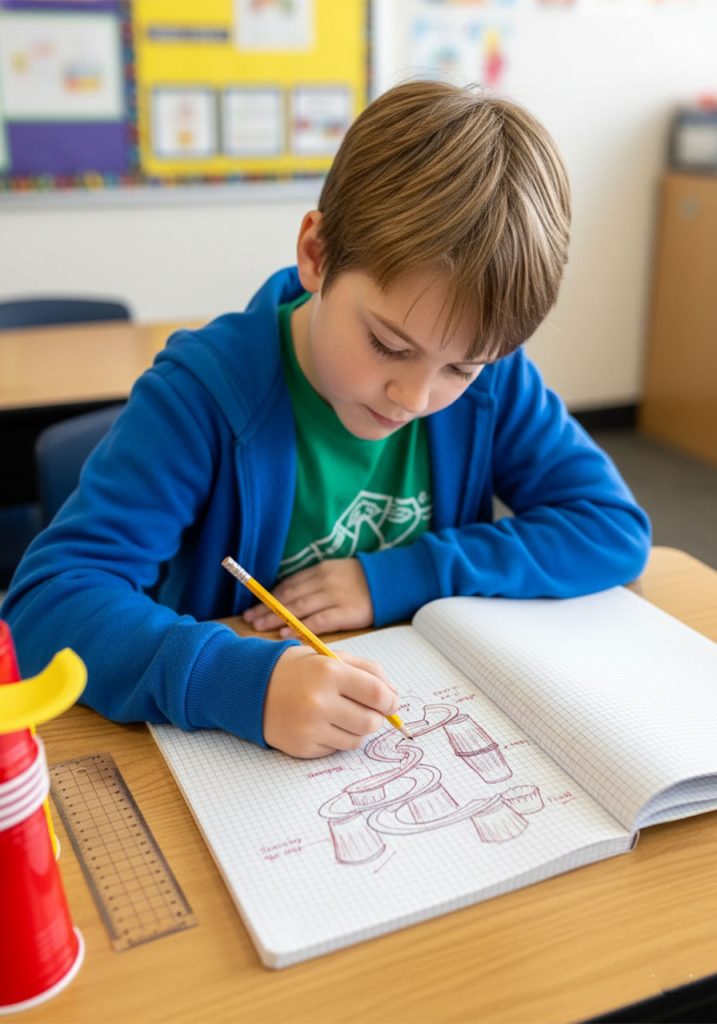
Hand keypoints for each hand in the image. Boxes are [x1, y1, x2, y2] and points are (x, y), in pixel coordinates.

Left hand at [243, 559, 372, 636]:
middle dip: (267, 608)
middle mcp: (323, 582)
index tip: (254, 607)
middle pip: (289, 596)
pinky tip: (286, 634)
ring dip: (276, 618)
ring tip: (260, 627)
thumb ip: (314, 584)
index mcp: (320, 571)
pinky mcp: (345, 612)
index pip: (288, 585)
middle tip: (249, 619)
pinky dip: (300, 627)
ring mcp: (334, 597)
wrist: (390, 582)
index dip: (269, 597)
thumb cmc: (361, 582)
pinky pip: (318, 620)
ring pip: (298, 608)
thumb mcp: (335, 573)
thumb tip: (289, 600)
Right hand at [264, 646, 398, 757]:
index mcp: (329, 672)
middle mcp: (319, 701)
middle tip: (368, 710)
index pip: (376, 693)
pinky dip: (336, 739)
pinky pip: (336, 750)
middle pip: (370, 722)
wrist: (252, 688)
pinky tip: (322, 724)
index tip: (391, 703)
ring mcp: (310, 727)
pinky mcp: (303, 747)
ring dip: (356, 729)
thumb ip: (366, 670)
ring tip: (342, 715)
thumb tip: (393, 695)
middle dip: (376, 717)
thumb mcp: (330, 657)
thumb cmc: (297, 670)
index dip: (390, 701)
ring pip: (356, 740)